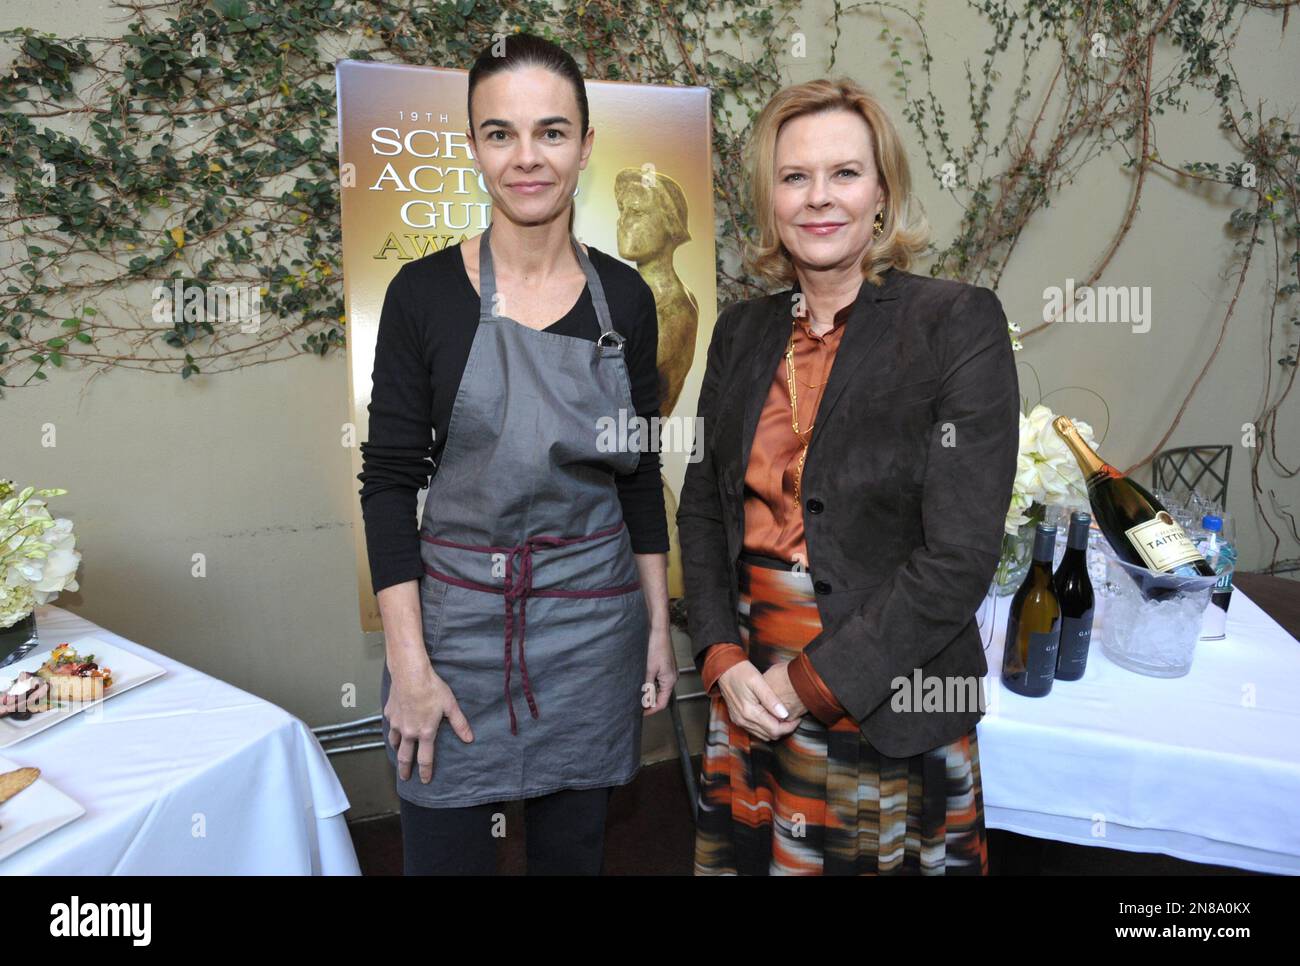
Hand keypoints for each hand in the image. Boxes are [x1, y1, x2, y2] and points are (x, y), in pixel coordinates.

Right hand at [384, 660, 472, 783]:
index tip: (425, 780)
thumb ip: (459, 724)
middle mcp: (408, 732)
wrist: (410, 674)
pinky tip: (394, 728)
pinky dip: (392, 731)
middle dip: (405, 769)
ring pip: (394, 742)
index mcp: (425, 732)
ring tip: (398, 754)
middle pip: (405, 756)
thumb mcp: (450, 706)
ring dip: (397, 750)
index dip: (425, 771)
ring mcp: (396, 723)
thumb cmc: (431, 688)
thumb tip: (469, 738)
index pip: (425, 758)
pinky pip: (390, 726)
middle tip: (405, 778)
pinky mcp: (389, 713)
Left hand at [642, 624, 676, 715]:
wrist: (657, 628)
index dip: (651, 710)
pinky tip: (639, 681)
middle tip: (635, 704)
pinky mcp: (663, 665)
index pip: (662, 703)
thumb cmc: (655, 646)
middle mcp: (671, 677)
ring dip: (648, 692)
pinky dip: (648, 683)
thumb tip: (643, 701)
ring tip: (635, 693)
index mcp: (670, 681)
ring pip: (657, 687)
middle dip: (648, 702)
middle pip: (660, 696)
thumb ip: (646, 687)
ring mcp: (668, 671)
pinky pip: (656, 679)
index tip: (640, 714)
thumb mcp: (648, 669)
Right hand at [717, 660, 802, 740]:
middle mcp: (743, 720)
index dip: (789, 727)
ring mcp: (739, 721)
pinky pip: (756, 730)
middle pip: (770, 735)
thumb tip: (785, 714)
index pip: (775, 730)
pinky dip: (766, 727)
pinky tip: (772, 716)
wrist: (723, 670)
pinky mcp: (738, 719)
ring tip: (784, 716)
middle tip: (793, 717)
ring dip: (775, 729)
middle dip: (784, 729)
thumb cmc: (741, 672)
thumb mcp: (758, 681)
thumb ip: (771, 699)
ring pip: (763, 735)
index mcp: (749, 712)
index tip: (797, 717)